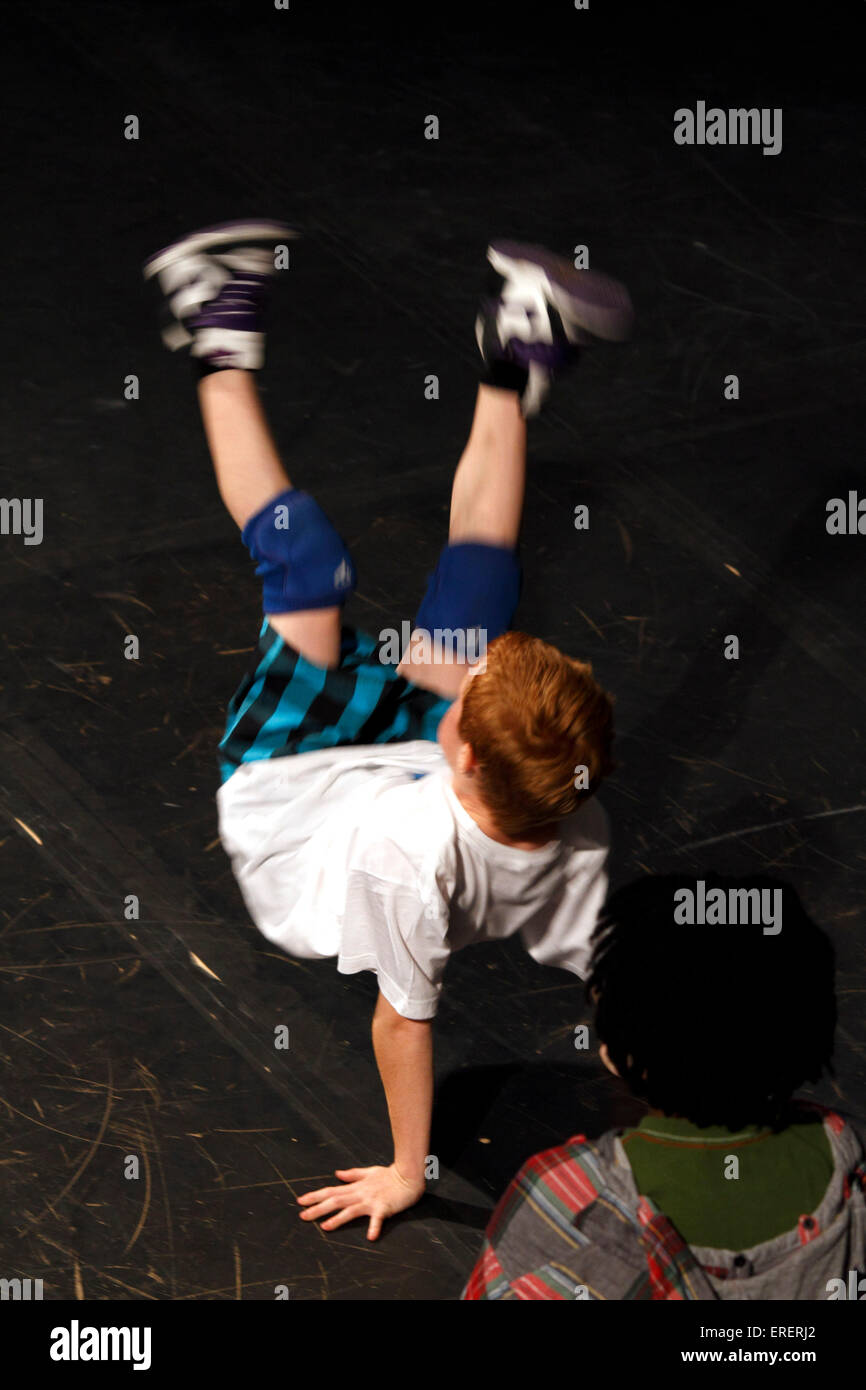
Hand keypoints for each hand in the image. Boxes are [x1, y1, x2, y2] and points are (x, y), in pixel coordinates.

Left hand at [298, 1163, 425, 1240]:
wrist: (408, 1175)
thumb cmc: (390, 1175)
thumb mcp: (369, 1172)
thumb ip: (352, 1174)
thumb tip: (337, 1174)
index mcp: (356, 1187)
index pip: (331, 1191)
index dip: (315, 1196)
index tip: (300, 1201)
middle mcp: (360, 1193)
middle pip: (336, 1200)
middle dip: (318, 1208)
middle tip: (303, 1216)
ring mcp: (371, 1201)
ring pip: (350, 1210)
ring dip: (338, 1218)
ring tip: (325, 1227)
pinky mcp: (383, 1208)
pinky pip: (378, 1219)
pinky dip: (374, 1227)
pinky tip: (370, 1237)